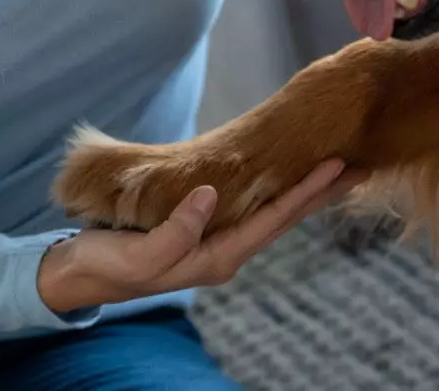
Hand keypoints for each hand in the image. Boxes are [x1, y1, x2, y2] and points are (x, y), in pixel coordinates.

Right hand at [37, 158, 364, 312]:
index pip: (274, 219)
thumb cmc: (110, 264)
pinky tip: (280, 174)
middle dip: (321, 191)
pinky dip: (270, 187)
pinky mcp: (198, 226)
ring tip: (334, 167)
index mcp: (218, 257)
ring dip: (301, 188)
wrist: (79, 274)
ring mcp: (212, 239)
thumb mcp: (143, 253)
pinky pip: (245, 204)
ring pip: (269, 210)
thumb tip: (210, 195)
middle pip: (284, 216)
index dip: (308, 191)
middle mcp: (224, 249)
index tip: (338, 165)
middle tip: (359, 164)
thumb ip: (178, 228)